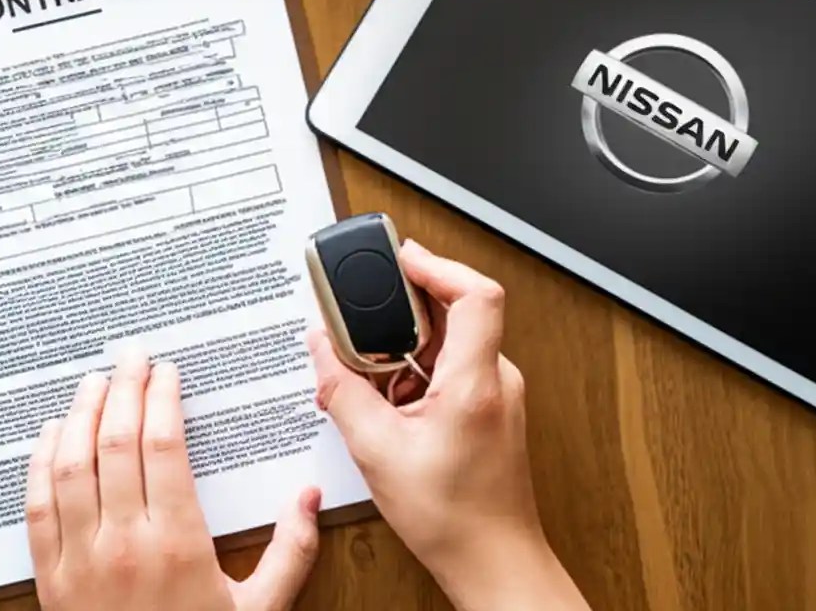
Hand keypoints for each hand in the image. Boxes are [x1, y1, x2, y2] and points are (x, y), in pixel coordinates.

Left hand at [26, 349, 321, 610]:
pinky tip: (50, 435)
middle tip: (131, 357)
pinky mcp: (49, 577)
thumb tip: (309, 498)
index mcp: (177, 544)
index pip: (162, 447)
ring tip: (94, 382)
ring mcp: (79, 559)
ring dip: (80, 414)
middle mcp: (122, 543)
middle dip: (123, 388)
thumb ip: (290, 552)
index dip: (161, 399)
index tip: (167, 373)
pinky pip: (36, 505)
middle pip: (116, 442)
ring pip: (70, 464)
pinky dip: (39, 462)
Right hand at [307, 240, 588, 610]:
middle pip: (453, 309)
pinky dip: (412, 373)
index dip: (436, 264)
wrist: (492, 560)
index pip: (474, 294)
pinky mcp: (486, 405)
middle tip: (361, 316)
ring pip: (446, 340)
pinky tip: (387, 403)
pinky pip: (449, 366)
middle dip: (400, 310)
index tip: (399, 255)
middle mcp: (495, 379)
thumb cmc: (453, 519)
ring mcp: (494, 392)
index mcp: (474, 382)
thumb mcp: (376, 451)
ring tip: (368, 379)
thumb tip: (321, 350)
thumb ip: (342, 391)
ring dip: (402, 350)